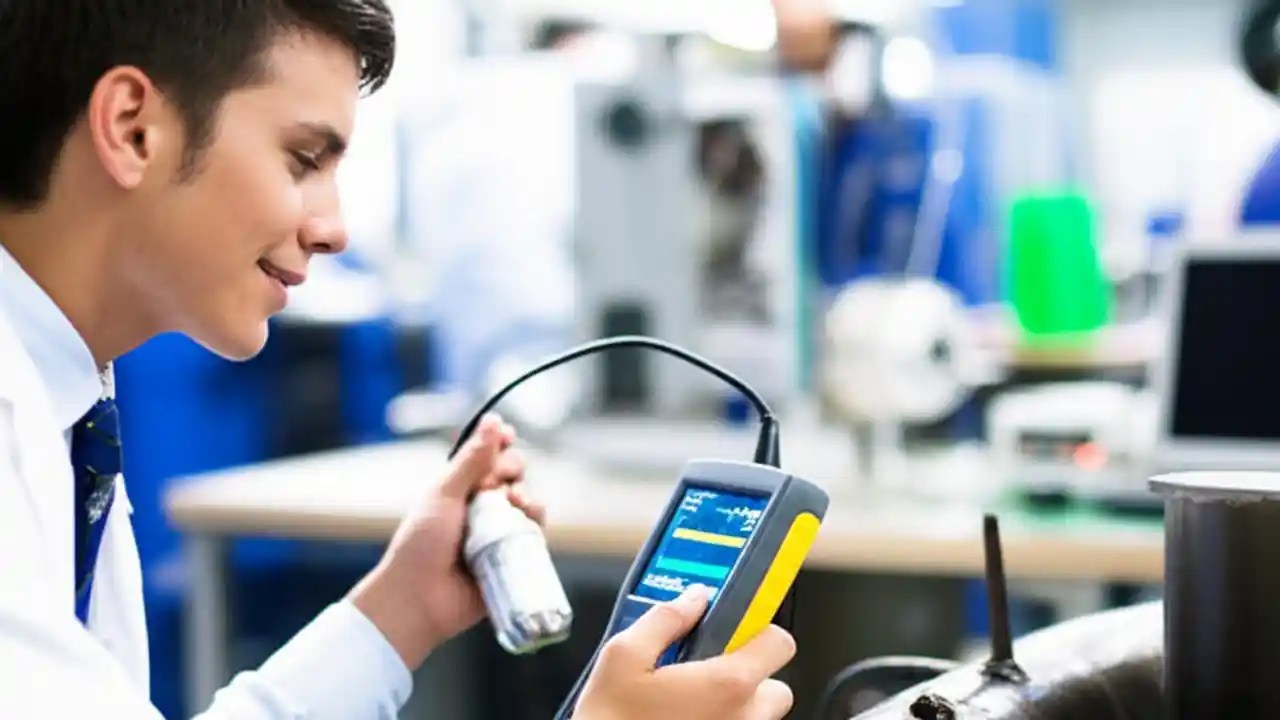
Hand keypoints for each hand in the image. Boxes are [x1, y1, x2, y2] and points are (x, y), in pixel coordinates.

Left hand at [348, 414, 543, 668]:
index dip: (500, 443)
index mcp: (459, 489)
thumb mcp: (443, 494)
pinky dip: (536, 521)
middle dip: (513, 468)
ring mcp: (498, 531)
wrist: (419, 598)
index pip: (487, 457)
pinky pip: (534, 533)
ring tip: (516, 501)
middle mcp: (481, 507)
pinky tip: (529, 519)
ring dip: (527, 494)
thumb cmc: (421, 544)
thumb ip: (471, 460)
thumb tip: (493, 420)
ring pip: (527, 502)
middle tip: (501, 478)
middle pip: (512, 475)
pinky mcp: (512, 556)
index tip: (508, 435)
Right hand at [573, 586, 795, 719]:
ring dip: (736, 705)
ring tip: (692, 701)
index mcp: (727, 684)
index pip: (779, 643)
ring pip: (756, 717)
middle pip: (775, 688)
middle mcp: (742, 719)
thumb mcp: (624, 657)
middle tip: (709, 670)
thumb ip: (666, 619)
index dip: (759, 631)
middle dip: (750, 675)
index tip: (735, 628)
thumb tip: (693, 599)